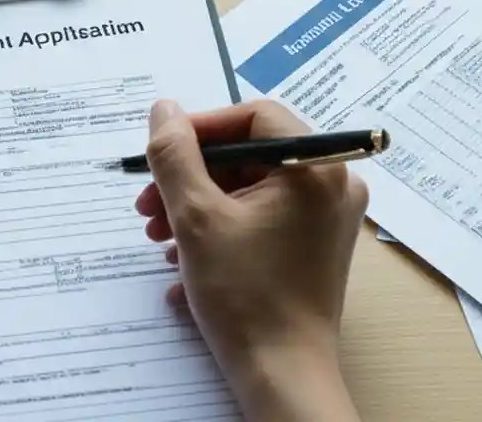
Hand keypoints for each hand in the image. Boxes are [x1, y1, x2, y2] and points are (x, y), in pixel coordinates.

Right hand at [135, 100, 366, 421]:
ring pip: (250, 187)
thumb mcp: (195, 216)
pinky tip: (184, 257)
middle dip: (191, 175)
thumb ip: (174, 155)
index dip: (201, 128)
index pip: (254, 117)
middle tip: (148, 202)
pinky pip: (261, 215)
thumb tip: (164, 110)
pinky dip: (219, 226)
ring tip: (159, 234)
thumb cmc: (244, 294)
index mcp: (315, 168)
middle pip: (250, 154)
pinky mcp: (313, 245)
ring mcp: (326, 218)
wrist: (281, 371)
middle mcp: (332, 185)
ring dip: (197, 203)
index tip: (161, 152)